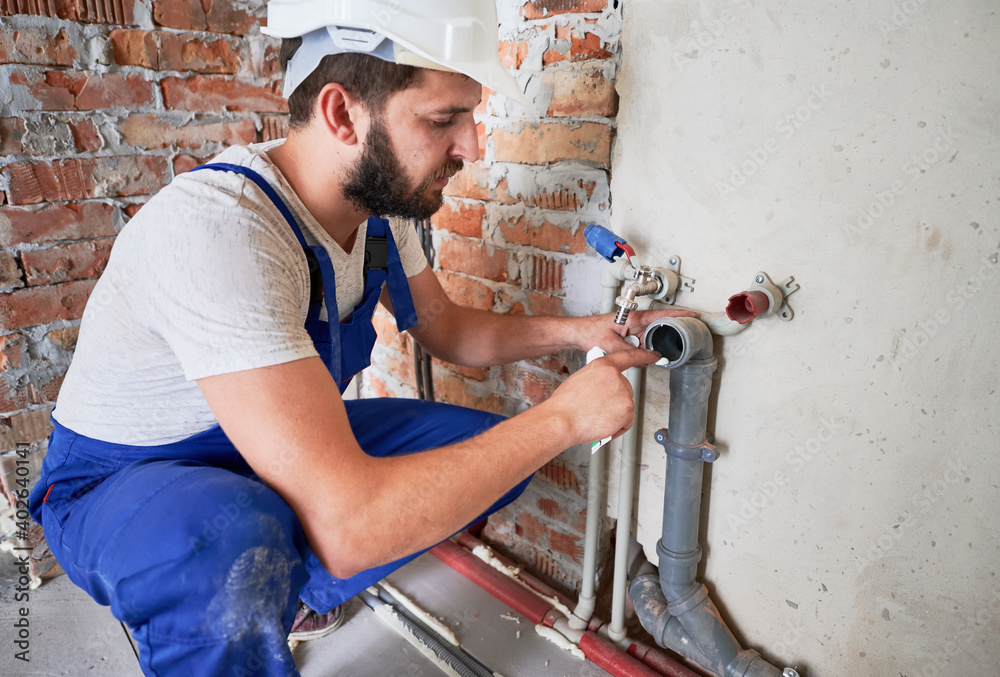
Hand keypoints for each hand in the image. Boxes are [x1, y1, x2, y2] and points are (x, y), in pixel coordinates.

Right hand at [543, 347, 660, 445]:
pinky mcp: (627, 409)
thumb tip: (603, 386)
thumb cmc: (565, 404)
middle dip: (615, 400)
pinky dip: (617, 427)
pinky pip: (627, 421)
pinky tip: (603, 425)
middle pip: (625, 389)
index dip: (642, 356)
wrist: (562, 420)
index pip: (627, 357)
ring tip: (596, 418)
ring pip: (625, 406)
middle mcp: (616, 377)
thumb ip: (597, 378)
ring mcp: (624, 393)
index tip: (652, 356)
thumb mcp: (580, 379)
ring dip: (615, 415)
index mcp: (603, 366)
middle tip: (598, 408)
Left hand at [575, 308, 694, 354]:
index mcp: (633, 317)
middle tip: (667, 347)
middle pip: (657, 331)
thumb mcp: (613, 346)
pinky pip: (641, 345)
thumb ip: (633, 353)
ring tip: (644, 354)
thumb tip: (651, 358)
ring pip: (649, 341)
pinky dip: (641, 352)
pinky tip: (636, 356)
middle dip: (662, 341)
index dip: (678, 315)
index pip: (660, 315)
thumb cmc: (590, 332)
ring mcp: (632, 329)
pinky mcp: (628, 336)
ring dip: (648, 349)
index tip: (692, 315)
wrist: (577, 334)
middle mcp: (634, 321)